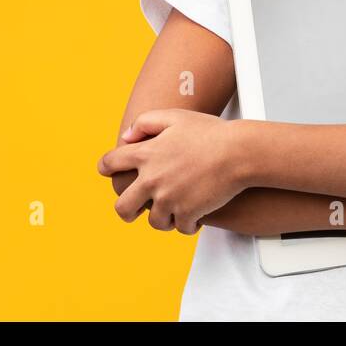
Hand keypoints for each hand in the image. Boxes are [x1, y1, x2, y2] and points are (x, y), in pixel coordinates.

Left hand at [97, 109, 245, 234]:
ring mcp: (168, 199)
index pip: (109, 164)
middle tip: (135, 211)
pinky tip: (194, 217)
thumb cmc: (210, 133)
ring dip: (163, 218)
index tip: (110, 172)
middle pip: (122, 207)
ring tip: (173, 212)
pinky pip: (180, 228)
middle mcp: (151, 179)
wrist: (238, 152)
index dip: (107, 167)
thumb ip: (145, 123)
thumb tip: (126, 138)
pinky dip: (187, 224)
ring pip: (154, 221)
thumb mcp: (175, 117)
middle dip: (127, 211)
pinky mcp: (187, 213)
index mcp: (145, 154)